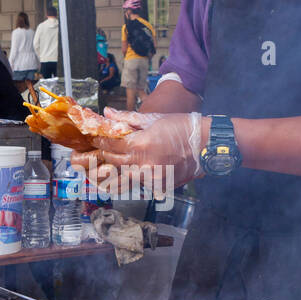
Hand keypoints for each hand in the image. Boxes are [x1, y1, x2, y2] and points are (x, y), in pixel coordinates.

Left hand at [73, 110, 203, 190]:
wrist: (205, 144)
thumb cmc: (182, 127)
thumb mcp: (153, 118)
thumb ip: (128, 118)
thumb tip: (107, 113)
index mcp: (141, 144)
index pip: (111, 145)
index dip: (100, 142)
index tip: (95, 139)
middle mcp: (144, 164)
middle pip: (114, 161)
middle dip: (104, 155)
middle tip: (98, 151)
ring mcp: (151, 178)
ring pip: (123, 176)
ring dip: (115, 170)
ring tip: (110, 164)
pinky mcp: (159, 186)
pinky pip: (138, 183)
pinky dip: (133, 177)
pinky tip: (131, 171)